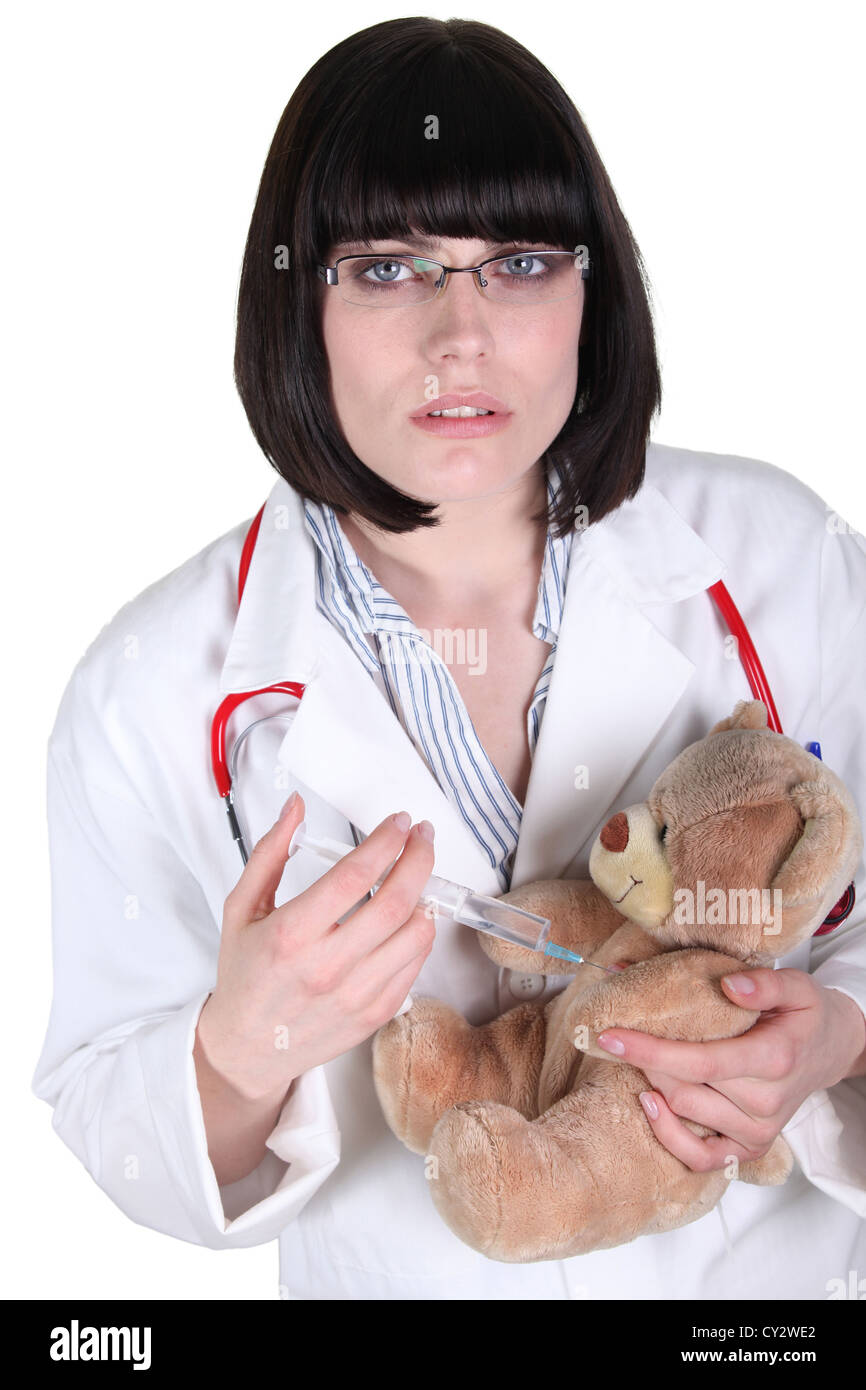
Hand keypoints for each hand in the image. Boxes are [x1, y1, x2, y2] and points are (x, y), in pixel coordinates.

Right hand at [196, 793, 436, 1101]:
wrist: (248, 1049)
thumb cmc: (244, 975)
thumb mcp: (241, 908)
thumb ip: (269, 853)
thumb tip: (294, 807)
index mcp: (291, 935)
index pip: (355, 875)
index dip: (386, 842)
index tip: (400, 823)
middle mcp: (326, 967)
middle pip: (396, 902)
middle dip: (419, 859)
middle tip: (423, 837)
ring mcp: (355, 995)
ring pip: (416, 935)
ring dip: (426, 897)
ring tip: (419, 876)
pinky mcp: (374, 1015)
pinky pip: (415, 966)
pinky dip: (420, 934)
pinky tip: (410, 916)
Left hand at [594, 968, 865, 1171]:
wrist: (831, 1049)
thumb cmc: (806, 1014)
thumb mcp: (796, 985)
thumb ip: (764, 982)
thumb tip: (729, 984)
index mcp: (773, 1060)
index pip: (700, 1062)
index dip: (650, 1051)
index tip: (610, 1036)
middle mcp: (765, 1102)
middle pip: (684, 1087)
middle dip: (644, 1061)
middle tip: (617, 1034)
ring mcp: (757, 1130)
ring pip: (686, 1113)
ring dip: (652, 1084)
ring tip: (634, 1057)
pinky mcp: (750, 1147)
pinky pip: (703, 1158)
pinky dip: (670, 1137)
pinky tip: (650, 1104)